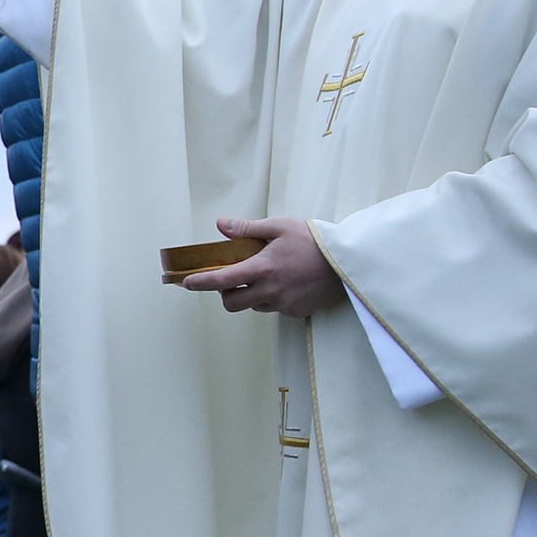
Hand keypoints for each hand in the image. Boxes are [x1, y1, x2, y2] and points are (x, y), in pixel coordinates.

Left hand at [182, 214, 342, 317]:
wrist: (349, 260)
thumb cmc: (314, 240)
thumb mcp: (280, 226)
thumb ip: (247, 229)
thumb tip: (221, 225)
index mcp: (262, 268)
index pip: (221, 280)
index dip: (200, 283)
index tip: (187, 283)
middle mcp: (270, 291)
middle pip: (232, 303)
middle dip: (225, 293)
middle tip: (231, 278)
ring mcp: (284, 304)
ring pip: (254, 306)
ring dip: (250, 295)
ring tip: (265, 276)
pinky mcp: (297, 312)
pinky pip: (275, 309)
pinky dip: (272, 298)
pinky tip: (285, 282)